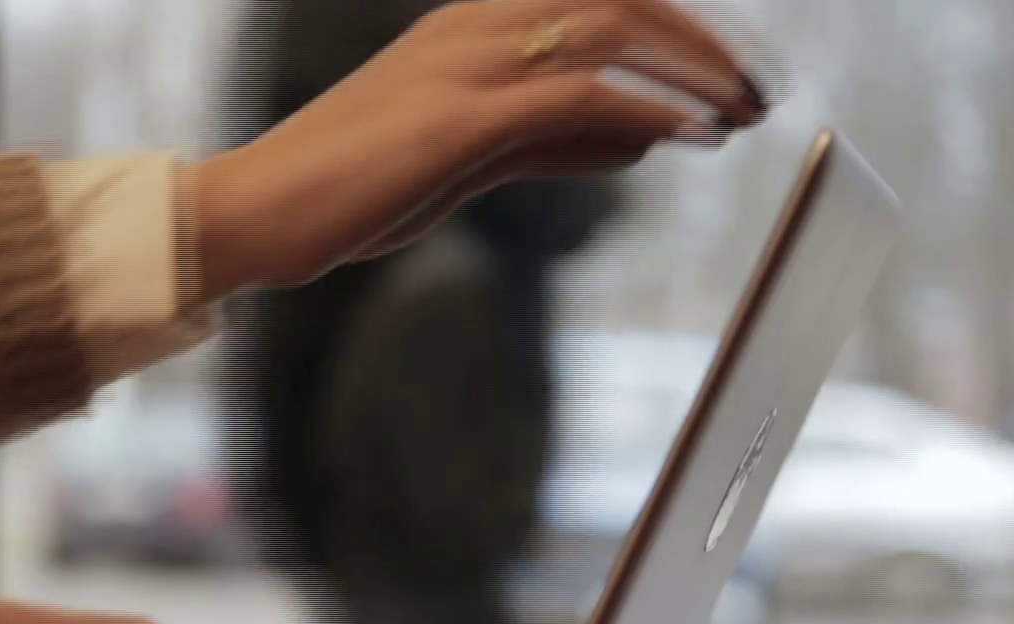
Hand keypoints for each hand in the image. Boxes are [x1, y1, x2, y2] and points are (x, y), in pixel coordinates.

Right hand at [193, 0, 766, 297]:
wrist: (253, 213)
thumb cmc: (348, 190)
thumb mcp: (466, 159)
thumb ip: (552, 143)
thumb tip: (642, 140)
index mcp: (472, 24)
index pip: (601, 1)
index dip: (679, 29)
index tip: (732, 74)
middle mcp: (473, 24)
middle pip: (621, 3)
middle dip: (704, 45)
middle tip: (760, 96)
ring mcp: (464, 62)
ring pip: (610, 35)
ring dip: (690, 73)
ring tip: (743, 115)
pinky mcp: (457, 116)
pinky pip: (575, 96)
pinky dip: (642, 110)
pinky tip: (687, 136)